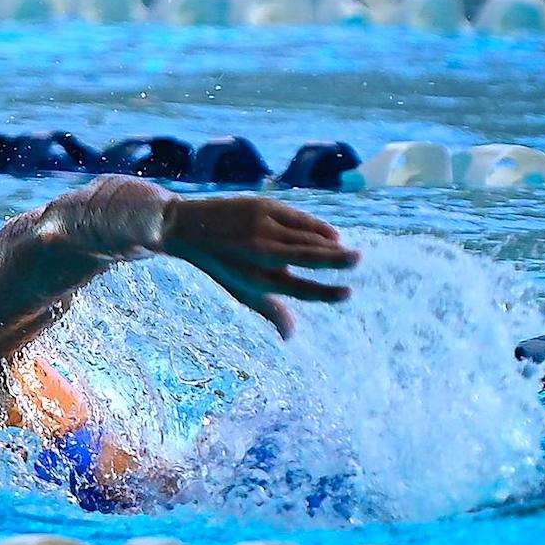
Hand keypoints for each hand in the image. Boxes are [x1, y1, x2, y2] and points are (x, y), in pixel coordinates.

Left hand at [160, 196, 359, 338]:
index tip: (348, 294)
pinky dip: (316, 226)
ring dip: (329, 243)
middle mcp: (260, 254)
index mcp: (256, 279)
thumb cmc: (219, 263)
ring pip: (305, 236)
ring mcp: (261, 228)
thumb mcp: (240, 290)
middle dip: (336, 260)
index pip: (299, 290)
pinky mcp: (262, 206)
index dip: (325, 294)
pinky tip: (331, 234)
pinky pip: (298, 218)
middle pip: (307, 258)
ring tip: (347, 251)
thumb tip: (291, 338)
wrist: (186, 227)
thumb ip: (270, 310)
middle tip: (358, 260)